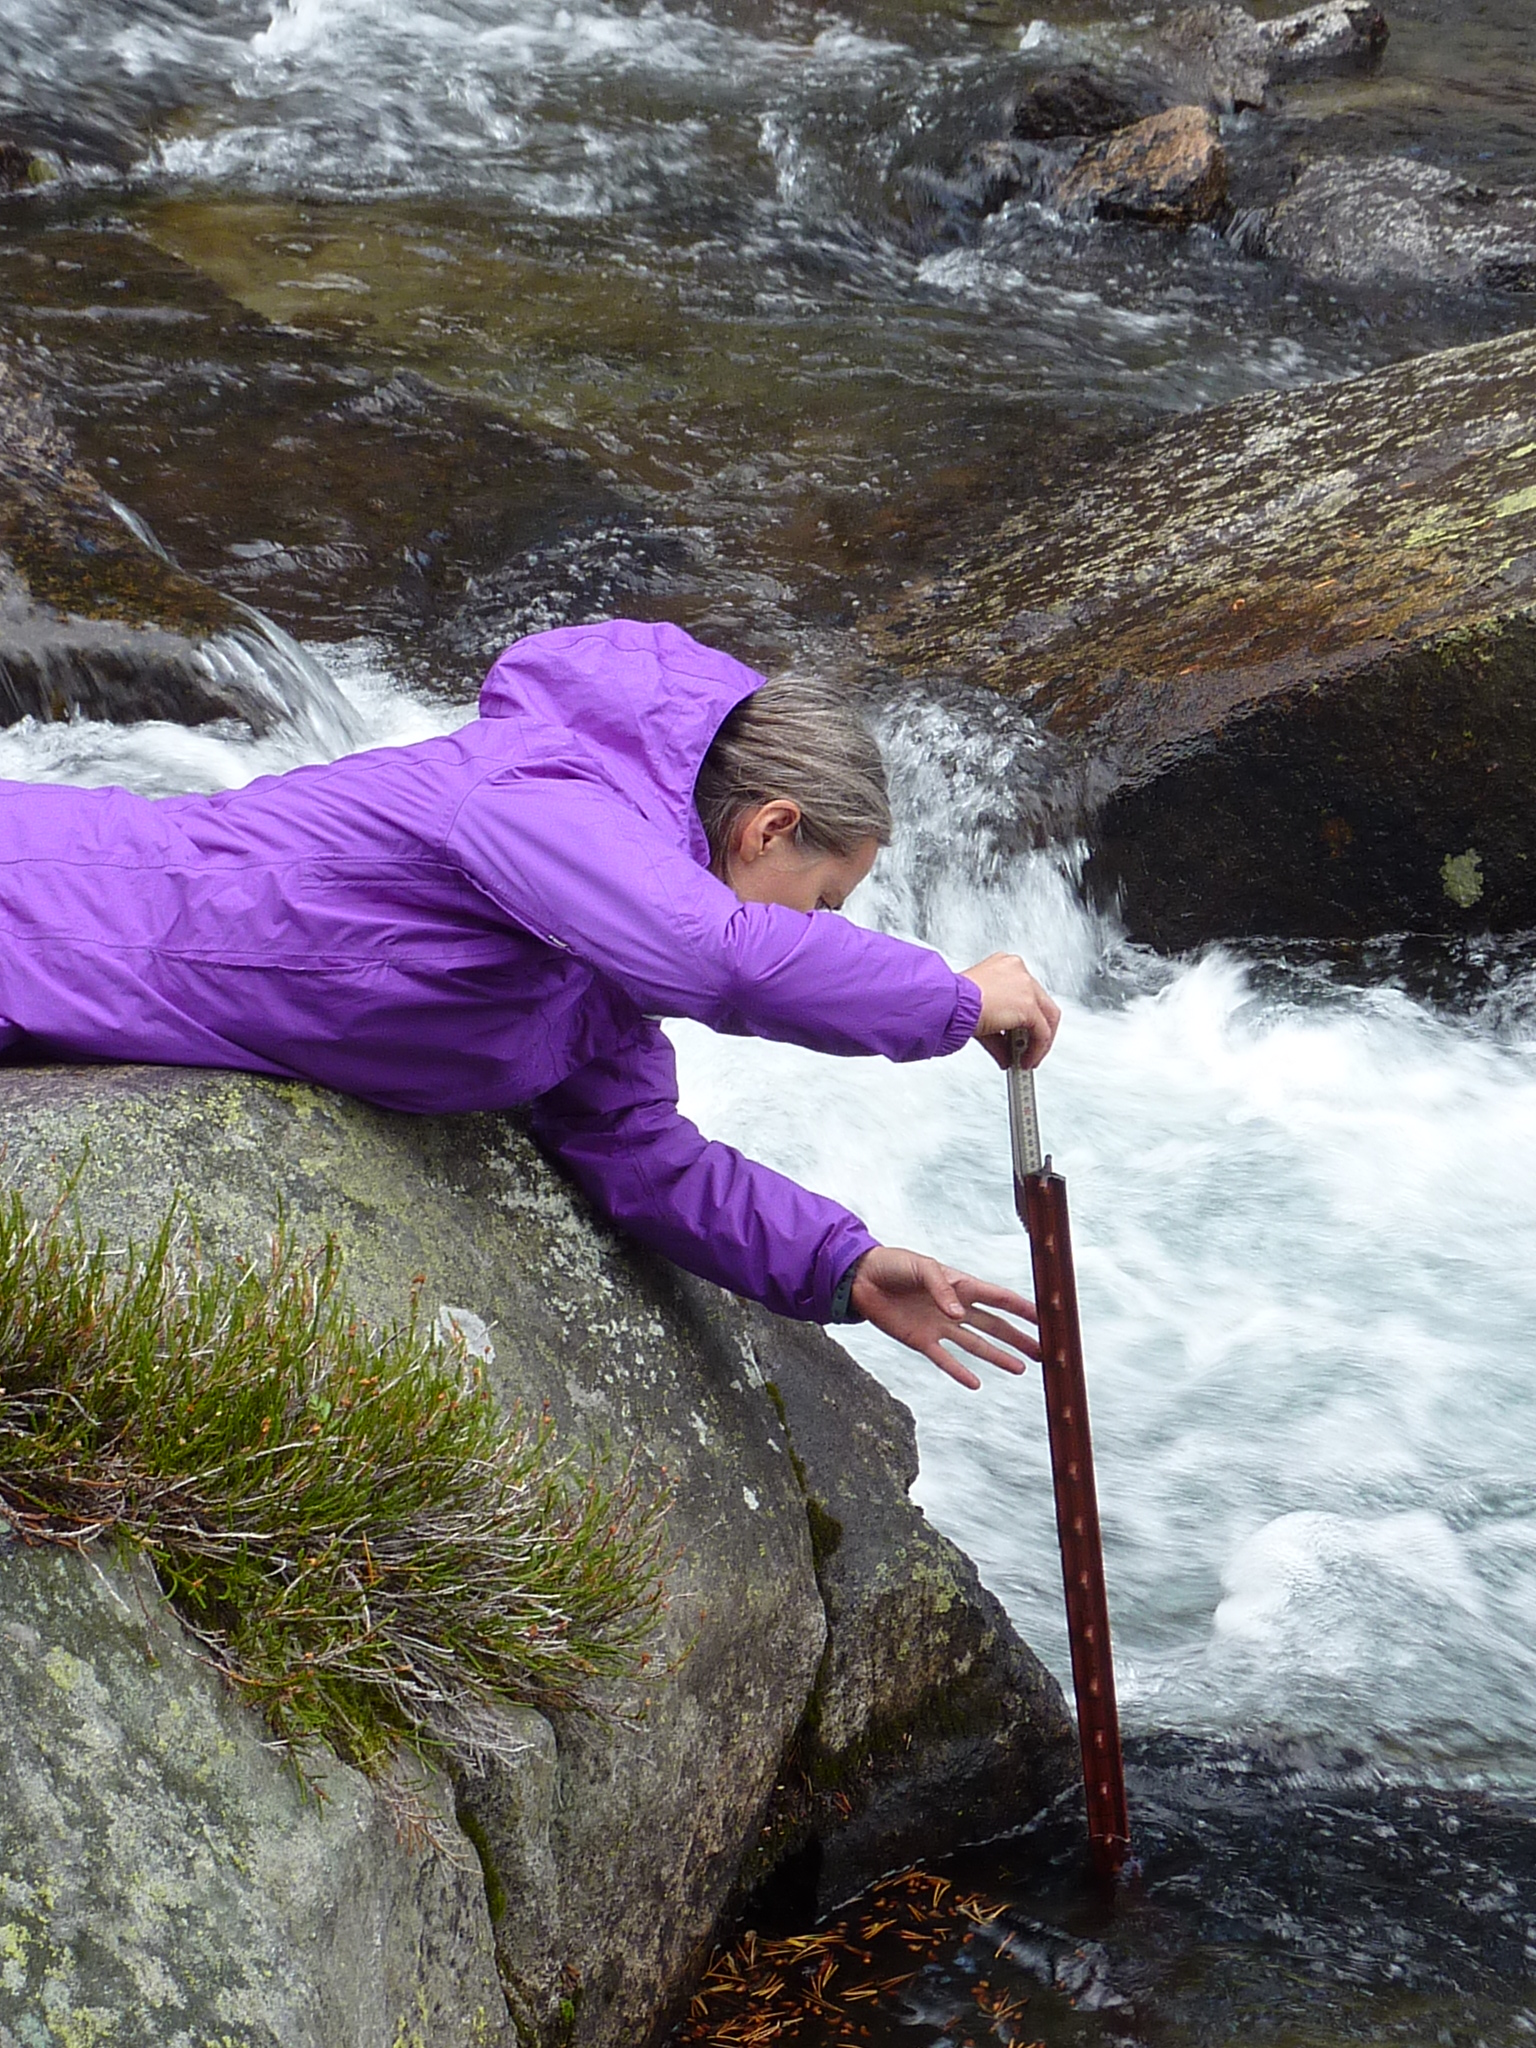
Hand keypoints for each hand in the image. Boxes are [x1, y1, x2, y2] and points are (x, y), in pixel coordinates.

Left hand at [849, 1247, 1039, 1390]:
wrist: (862, 1279)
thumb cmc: (894, 1264)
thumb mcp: (921, 1267)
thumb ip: (942, 1289)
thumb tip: (959, 1316)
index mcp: (960, 1284)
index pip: (998, 1298)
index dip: (1022, 1308)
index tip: (1046, 1318)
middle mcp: (955, 1308)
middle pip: (994, 1325)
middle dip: (1018, 1337)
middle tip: (1042, 1350)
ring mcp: (940, 1326)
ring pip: (976, 1344)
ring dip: (998, 1356)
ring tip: (1021, 1368)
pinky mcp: (921, 1341)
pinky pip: (945, 1359)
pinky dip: (959, 1372)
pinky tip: (976, 1383)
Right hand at [960, 952, 1060, 1068]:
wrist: (950, 1004)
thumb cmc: (954, 1003)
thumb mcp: (981, 1015)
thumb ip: (998, 1033)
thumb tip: (1005, 1054)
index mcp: (1005, 966)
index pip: (1027, 993)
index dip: (1027, 1018)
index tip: (1022, 1035)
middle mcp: (1019, 971)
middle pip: (1042, 1004)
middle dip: (1038, 1031)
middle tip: (1029, 1050)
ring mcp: (1026, 986)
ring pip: (1048, 1017)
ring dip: (1040, 1042)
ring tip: (1028, 1059)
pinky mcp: (1029, 1005)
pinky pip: (1042, 1032)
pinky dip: (1037, 1049)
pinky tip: (1027, 1060)